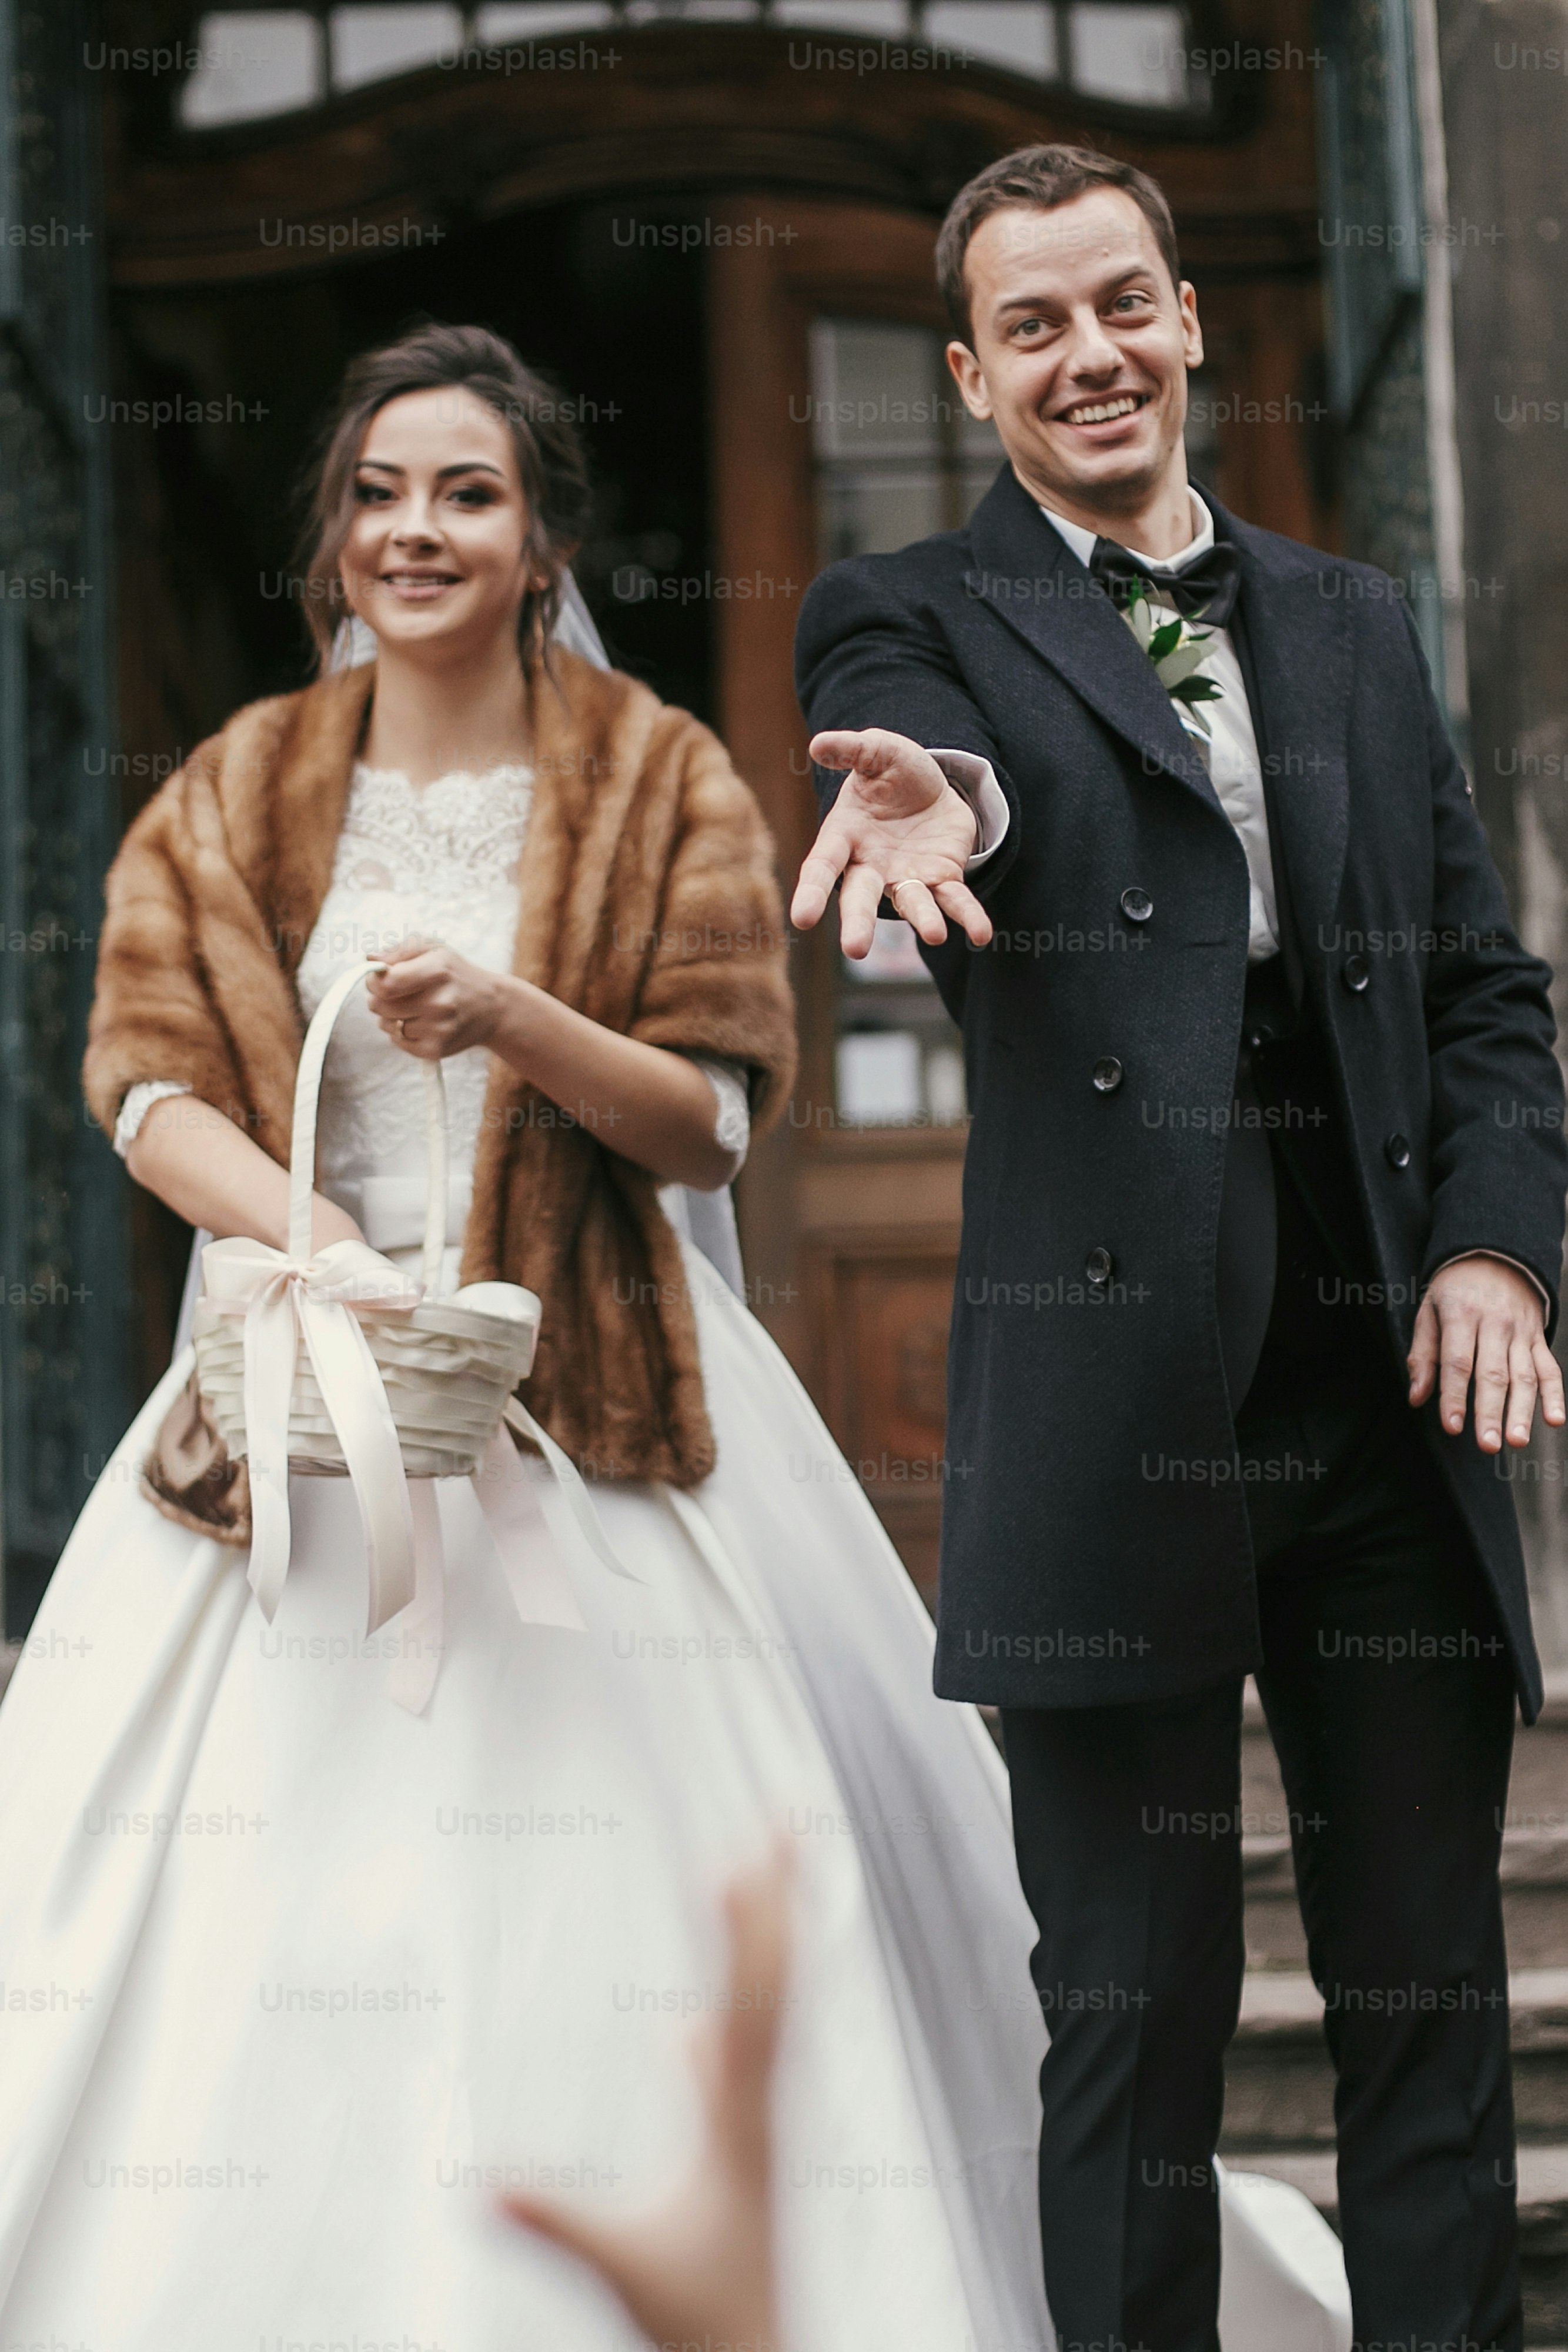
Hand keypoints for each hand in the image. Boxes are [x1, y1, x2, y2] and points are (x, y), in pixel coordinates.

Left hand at [365, 940, 507, 1059]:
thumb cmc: (455, 974)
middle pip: (380, 1006)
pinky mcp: (436, 1049)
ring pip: (386, 1025)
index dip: (374, 981)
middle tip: (395, 994)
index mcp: (438, 970)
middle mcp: (440, 1002)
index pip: (386, 983)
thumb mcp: (434, 950)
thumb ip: (400, 950)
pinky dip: (401, 1032)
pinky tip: (419, 1023)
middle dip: (379, 998)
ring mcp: (439, 1029)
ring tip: (413, 1008)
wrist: (492, 1008)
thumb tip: (371, 959)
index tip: (380, 978)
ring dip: (391, 1016)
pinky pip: (398, 1041)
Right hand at [501, 1845, 790, 2351]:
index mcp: (738, 2125)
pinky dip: (737, 2024)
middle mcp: (760, 2113)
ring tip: (767, 1889)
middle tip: (785, 1831)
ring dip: (767, 1951)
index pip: (746, 2010)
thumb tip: (479, 2187)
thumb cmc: (703, 2320)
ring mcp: (758, 2129)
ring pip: (768, 2020)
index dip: (750, 1936)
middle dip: (776, 1912)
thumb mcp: (622, 2267)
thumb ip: (555, 2224)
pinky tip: (704, 2027)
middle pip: (773, 1992)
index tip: (749, 1865)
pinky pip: (748, 2065)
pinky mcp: (743, 2154)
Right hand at [791, 728, 991, 957]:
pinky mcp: (942, 878)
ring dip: (923, 919)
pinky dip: (969, 917)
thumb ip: (852, 750)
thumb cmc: (891, 773)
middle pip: (860, 897)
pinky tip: (982, 934)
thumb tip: (818, 743)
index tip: (802, 919)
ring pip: (912, 903)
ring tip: (935, 935)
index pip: (823, 866)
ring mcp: (907, 877)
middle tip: (855, 951)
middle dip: (859, 922)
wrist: (930, 786)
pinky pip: (955, 900)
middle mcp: (871, 866)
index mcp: (845, 836)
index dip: (812, 891)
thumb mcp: (877, 752)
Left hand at [1408, 1255, 1564, 1451]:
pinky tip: (1555, 1419)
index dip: (1455, 1396)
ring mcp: (1521, 1333)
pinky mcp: (1538, 1339)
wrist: (1496, 1256)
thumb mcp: (1428, 1311)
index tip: (1452, 1426)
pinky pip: (1549, 1370)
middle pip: (1493, 1374)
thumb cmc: (1454, 1290)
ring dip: (1522, 1412)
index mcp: (1462, 1315)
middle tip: (1487, 1445)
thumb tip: (1416, 1397)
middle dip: (1490, 1413)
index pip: (1458, 1362)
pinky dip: (1556, 1395)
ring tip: (1516, 1442)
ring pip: (1524, 1377)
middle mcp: (1495, 1324)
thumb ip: (1422, 1355)